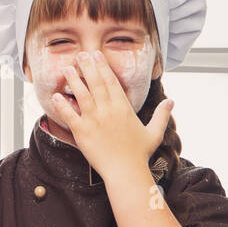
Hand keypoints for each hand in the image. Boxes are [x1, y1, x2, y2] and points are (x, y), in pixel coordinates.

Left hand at [50, 50, 172, 181]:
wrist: (125, 172)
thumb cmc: (139, 154)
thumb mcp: (154, 132)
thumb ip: (161, 115)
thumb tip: (172, 102)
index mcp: (123, 108)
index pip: (111, 82)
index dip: (103, 67)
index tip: (97, 55)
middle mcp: (108, 110)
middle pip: (96, 83)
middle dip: (88, 67)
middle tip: (81, 54)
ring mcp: (94, 121)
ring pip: (81, 95)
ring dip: (74, 80)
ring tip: (67, 69)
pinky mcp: (82, 132)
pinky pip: (69, 115)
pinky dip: (62, 105)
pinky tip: (55, 96)